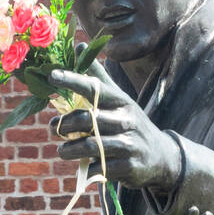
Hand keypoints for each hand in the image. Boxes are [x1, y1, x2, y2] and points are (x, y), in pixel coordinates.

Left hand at [48, 59, 182, 191]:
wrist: (161, 157)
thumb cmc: (130, 124)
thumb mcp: (119, 99)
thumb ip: (97, 76)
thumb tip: (79, 47)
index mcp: (121, 101)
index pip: (95, 88)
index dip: (73, 80)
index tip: (52, 76)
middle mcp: (126, 120)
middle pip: (88, 119)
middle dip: (66, 124)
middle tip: (53, 128)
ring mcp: (129, 144)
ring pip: (91, 145)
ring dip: (70, 149)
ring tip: (62, 150)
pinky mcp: (129, 167)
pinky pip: (101, 167)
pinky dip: (89, 168)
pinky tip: (86, 166)